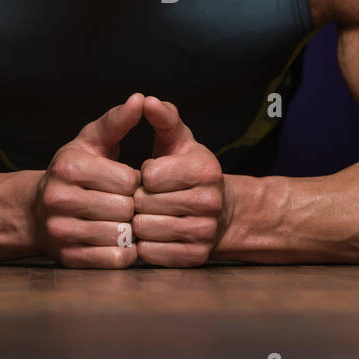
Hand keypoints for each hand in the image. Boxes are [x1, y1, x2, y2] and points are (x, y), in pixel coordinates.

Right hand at [33, 93, 142, 267]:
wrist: (35, 212)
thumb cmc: (73, 172)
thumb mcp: (90, 141)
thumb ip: (117, 121)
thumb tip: (140, 99)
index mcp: (69, 167)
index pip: (129, 180)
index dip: (137, 182)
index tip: (130, 182)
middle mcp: (60, 199)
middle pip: (126, 208)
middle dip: (135, 206)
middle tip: (130, 204)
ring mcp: (61, 231)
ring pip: (121, 235)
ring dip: (131, 230)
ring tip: (125, 221)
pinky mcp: (69, 258)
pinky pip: (115, 260)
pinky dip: (125, 252)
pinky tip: (119, 239)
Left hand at [133, 96, 230, 266]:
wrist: (219, 212)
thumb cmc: (188, 170)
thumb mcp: (178, 139)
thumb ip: (163, 118)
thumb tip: (146, 100)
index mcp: (206, 169)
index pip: (149, 175)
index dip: (143, 174)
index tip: (153, 174)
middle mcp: (210, 202)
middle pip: (144, 204)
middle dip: (138, 199)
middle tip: (148, 197)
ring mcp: (204, 233)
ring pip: (145, 230)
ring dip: (139, 222)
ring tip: (148, 214)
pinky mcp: (195, 258)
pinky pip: (151, 254)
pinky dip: (145, 244)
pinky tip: (153, 233)